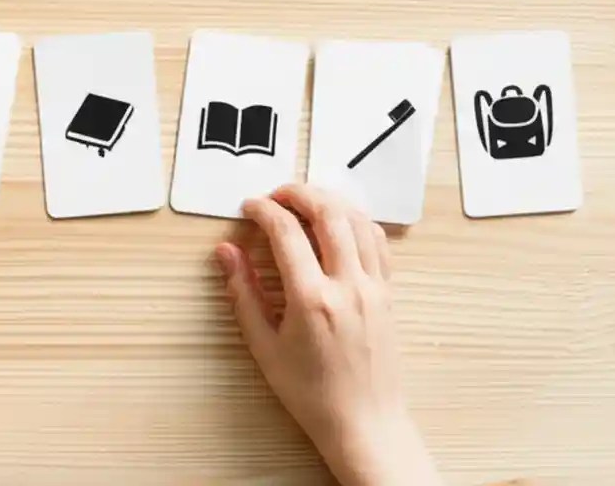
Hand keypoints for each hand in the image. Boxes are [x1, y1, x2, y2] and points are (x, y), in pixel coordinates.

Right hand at [214, 184, 440, 485]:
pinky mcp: (388, 292)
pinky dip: (356, 220)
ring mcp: (374, 286)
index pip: (286, 232)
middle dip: (298, 193)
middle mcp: (348, 285)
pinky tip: (339, 223)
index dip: (263, 210)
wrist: (364, 421)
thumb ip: (244, 294)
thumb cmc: (311, 393)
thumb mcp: (264, 347)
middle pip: (327, 212)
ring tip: (305, 201)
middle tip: (276, 195)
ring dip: (330, 200)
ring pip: (358, 219)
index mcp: (312, 300)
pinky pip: (378, 240)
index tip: (249, 207)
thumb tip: (226, 253)